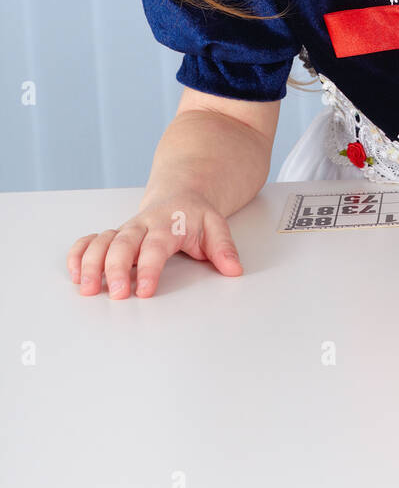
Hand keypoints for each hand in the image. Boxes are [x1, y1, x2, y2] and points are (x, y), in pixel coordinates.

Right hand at [66, 187, 242, 298]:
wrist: (181, 192)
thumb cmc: (195, 215)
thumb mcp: (216, 227)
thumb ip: (223, 248)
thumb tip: (234, 269)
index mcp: (167, 223)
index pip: (155, 246)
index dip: (149, 268)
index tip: (144, 291)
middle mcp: (141, 225)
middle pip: (122, 243)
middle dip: (116, 269)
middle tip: (116, 294)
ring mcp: (125, 229)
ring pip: (101, 242)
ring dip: (91, 263)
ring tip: (88, 288)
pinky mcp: (113, 235)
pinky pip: (90, 240)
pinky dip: (78, 254)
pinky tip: (76, 274)